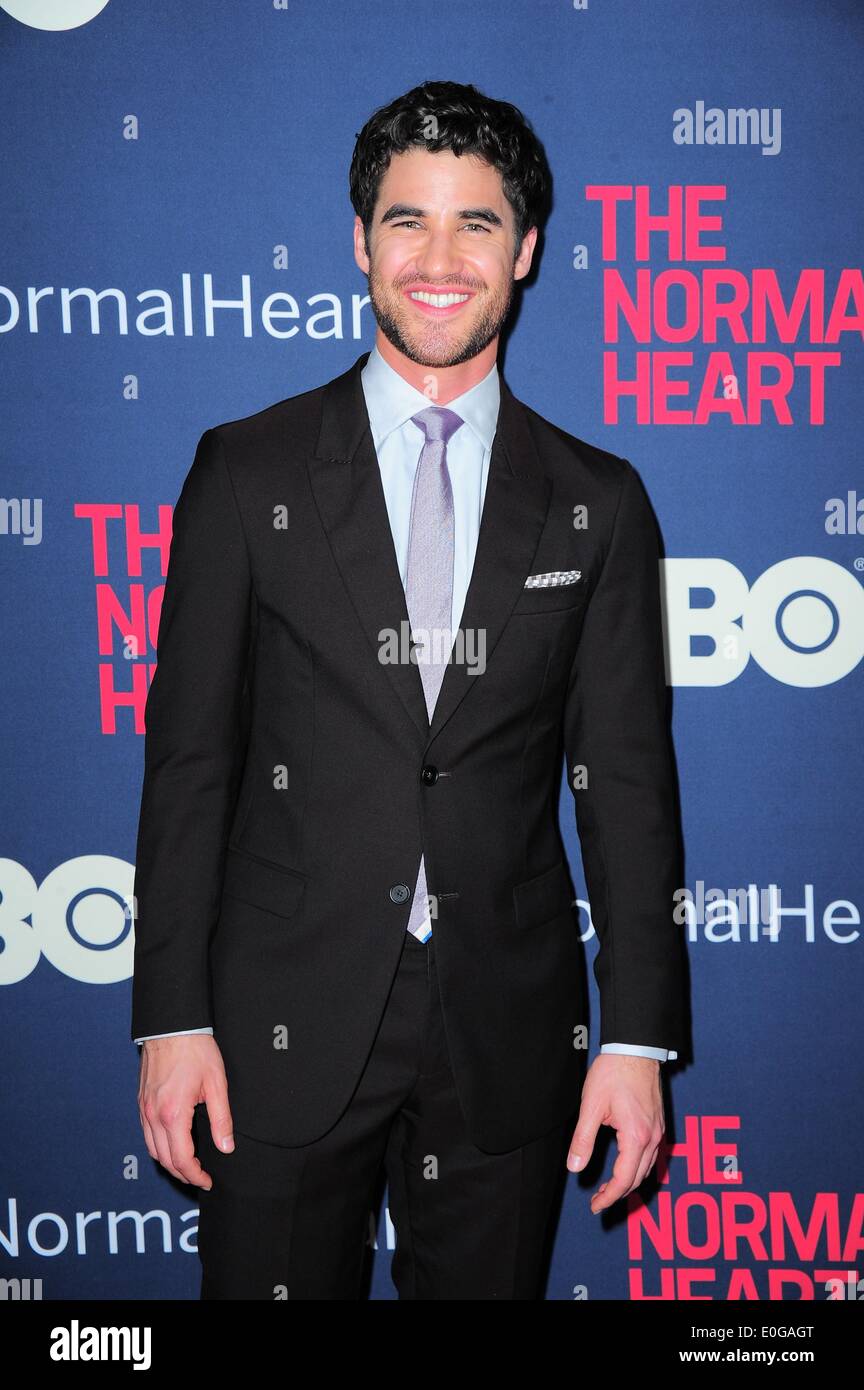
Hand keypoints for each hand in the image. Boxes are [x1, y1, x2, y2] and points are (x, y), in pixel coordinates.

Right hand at [137, 1034, 233, 1189]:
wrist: (172, 1026)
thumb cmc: (196, 1050)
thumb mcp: (216, 1084)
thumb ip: (221, 1119)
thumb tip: (226, 1147)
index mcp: (173, 1114)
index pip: (181, 1159)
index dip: (195, 1175)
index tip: (206, 1180)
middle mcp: (153, 1115)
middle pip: (164, 1160)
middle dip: (182, 1174)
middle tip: (200, 1178)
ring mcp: (144, 1108)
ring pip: (151, 1149)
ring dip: (168, 1162)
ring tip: (188, 1165)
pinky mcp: (141, 1101)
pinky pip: (146, 1134)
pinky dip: (158, 1146)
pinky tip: (173, 1144)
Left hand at [566, 1054, 664, 1212]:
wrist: (635, 1048)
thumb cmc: (613, 1073)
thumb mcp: (591, 1106)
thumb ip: (583, 1139)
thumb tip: (575, 1168)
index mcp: (636, 1136)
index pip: (624, 1180)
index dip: (609, 1197)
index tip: (595, 1207)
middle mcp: (652, 1137)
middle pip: (638, 1178)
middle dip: (618, 1194)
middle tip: (598, 1201)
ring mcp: (658, 1130)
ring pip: (646, 1168)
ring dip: (628, 1181)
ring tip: (608, 1187)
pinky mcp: (658, 1123)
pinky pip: (650, 1155)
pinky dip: (637, 1167)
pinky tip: (624, 1164)